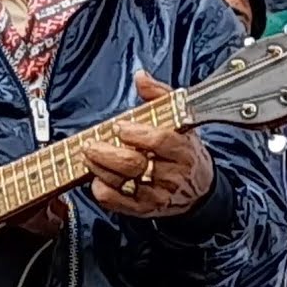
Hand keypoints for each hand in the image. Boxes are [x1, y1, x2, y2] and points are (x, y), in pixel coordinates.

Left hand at [82, 71, 215, 218]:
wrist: (199, 187)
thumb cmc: (184, 148)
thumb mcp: (179, 119)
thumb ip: (159, 95)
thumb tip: (140, 76)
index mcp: (182, 149)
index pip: (159, 141)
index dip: (136, 133)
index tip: (119, 126)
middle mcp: (172, 175)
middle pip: (135, 164)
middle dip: (108, 153)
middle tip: (90, 143)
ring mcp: (158, 195)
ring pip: (124, 183)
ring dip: (100, 169)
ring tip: (87, 155)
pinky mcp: (145, 210)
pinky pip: (119, 203)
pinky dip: (103, 191)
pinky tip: (96, 178)